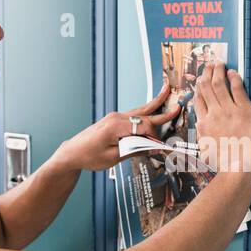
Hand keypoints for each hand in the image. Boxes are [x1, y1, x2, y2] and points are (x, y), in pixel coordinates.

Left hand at [54, 81, 179, 171]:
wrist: (73, 152)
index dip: (154, 139)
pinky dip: (145, 112)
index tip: (160, 148)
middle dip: (162, 111)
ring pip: (140, 110)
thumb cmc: (89, 156)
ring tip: (166, 93)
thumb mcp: (113, 157)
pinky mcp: (114, 120)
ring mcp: (115, 117)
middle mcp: (116, 117)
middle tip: (178, 106)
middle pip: (145, 113)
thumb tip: (152, 147)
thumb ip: (134, 150)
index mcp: (116, 125)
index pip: (144, 128)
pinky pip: (134, 115)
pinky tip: (152, 109)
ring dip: (155, 104)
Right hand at [191, 61, 250, 175]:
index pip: (198, 100)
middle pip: (206, 88)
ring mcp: (229, 111)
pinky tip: (233, 72)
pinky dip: (234, 78)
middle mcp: (214, 114)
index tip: (200, 80)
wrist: (238, 168)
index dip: (198, 87)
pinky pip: (237, 89)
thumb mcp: (206, 151)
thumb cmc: (224, 165)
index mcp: (204, 125)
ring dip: (218, 71)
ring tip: (219, 63)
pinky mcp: (245, 111)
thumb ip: (203, 137)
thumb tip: (202, 130)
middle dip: (207, 73)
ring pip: (219, 84)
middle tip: (209, 65)